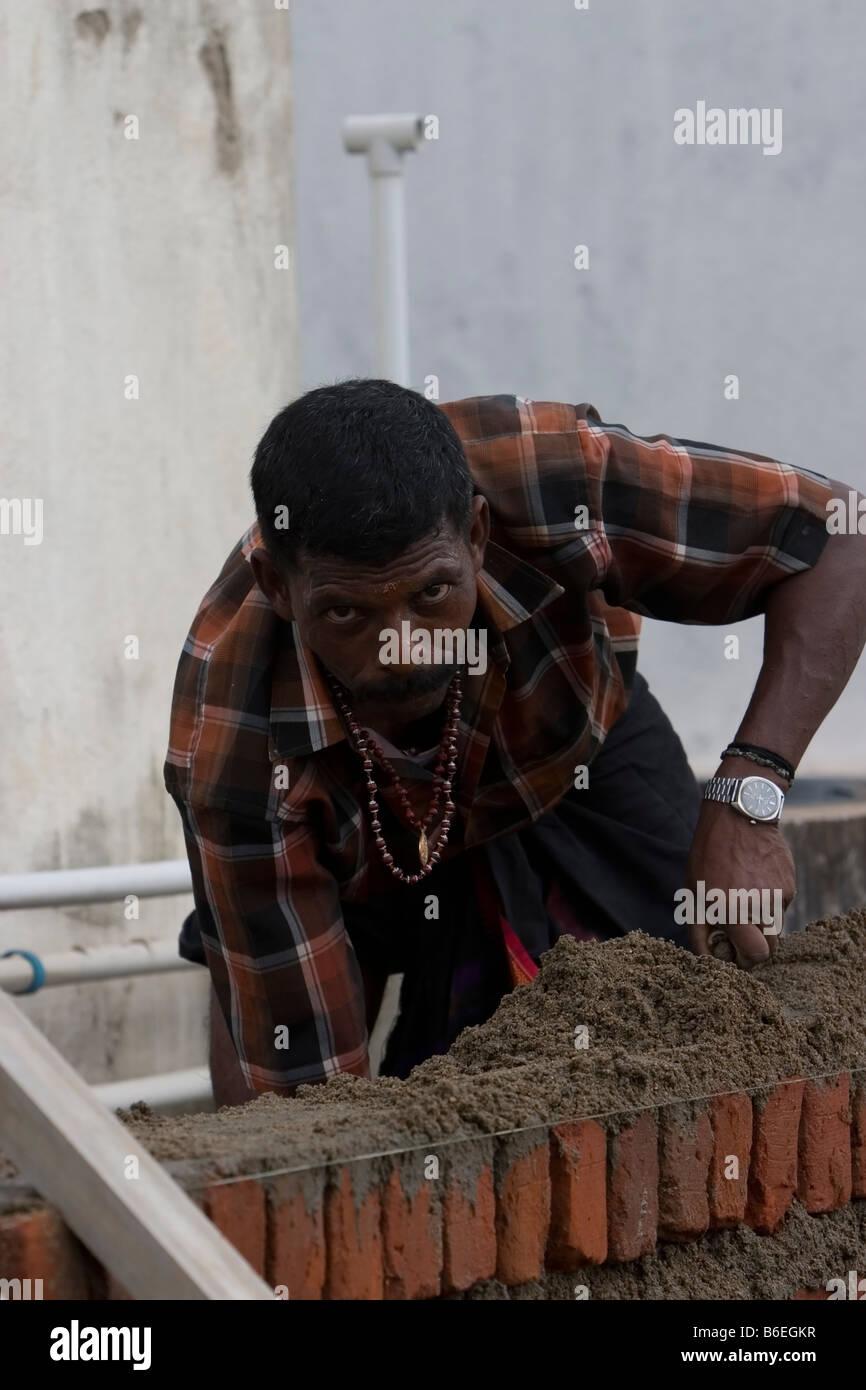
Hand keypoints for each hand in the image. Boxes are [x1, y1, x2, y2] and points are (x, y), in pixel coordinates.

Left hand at [684, 761, 795, 967]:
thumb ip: (700, 930)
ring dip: (760, 923)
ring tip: (743, 899)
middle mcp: (760, 906)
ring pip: (775, 927)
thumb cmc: (709, 856)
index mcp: (733, 911)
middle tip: (740, 933)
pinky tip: (755, 882)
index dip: (747, 960)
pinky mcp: (790, 885)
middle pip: (770, 948)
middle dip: (756, 947)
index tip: (737, 954)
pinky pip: (780, 906)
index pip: (755, 955)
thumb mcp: (694, 892)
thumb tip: (708, 959)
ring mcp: (779, 896)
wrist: (739, 817)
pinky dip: (768, 902)